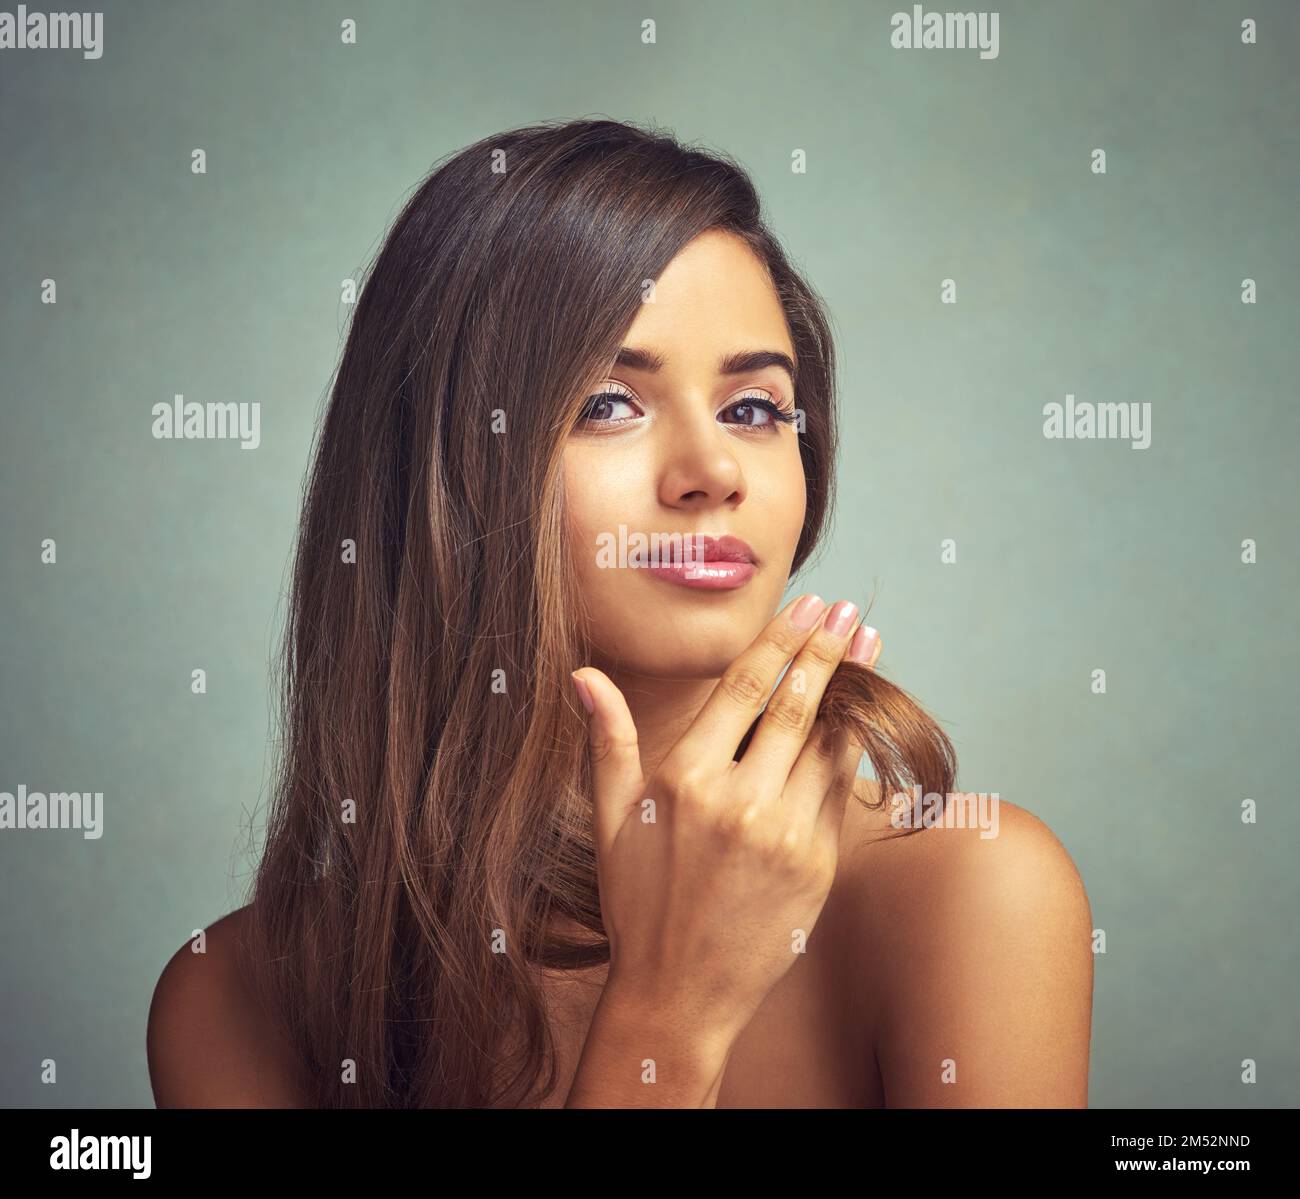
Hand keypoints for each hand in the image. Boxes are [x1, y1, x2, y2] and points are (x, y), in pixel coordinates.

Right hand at [571, 594, 878, 1043]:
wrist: (677, 994)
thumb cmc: (637, 901)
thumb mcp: (609, 817)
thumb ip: (608, 740)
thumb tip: (584, 676)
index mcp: (684, 778)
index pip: (745, 688)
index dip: (782, 640)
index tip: (809, 605)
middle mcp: (737, 801)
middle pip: (796, 706)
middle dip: (827, 650)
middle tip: (851, 610)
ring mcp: (782, 835)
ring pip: (828, 745)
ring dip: (854, 692)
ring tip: (871, 648)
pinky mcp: (815, 867)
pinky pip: (837, 794)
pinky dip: (850, 750)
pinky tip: (861, 719)